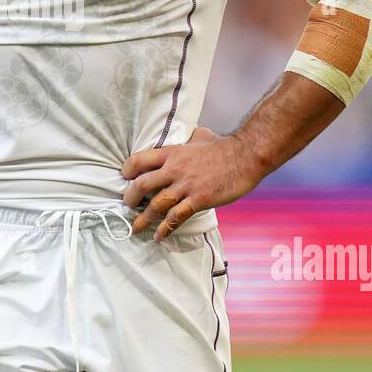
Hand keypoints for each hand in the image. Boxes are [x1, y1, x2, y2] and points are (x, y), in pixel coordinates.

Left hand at [121, 126, 259, 239]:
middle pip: (141, 185)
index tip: (125, 179)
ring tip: (136, 227)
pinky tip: (159, 236)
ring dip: (143, 218)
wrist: (246, 156)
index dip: (127, 170)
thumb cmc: (223, 146)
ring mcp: (186, 185)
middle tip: (127, 205)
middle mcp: (174, 169)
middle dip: (130, 198)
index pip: (138, 160)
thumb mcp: (199, 136)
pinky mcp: (199, 199)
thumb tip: (187, 134)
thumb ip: (187, 138)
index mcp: (172, 153)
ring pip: (156, 205)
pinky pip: (176, 217)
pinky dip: (165, 229)